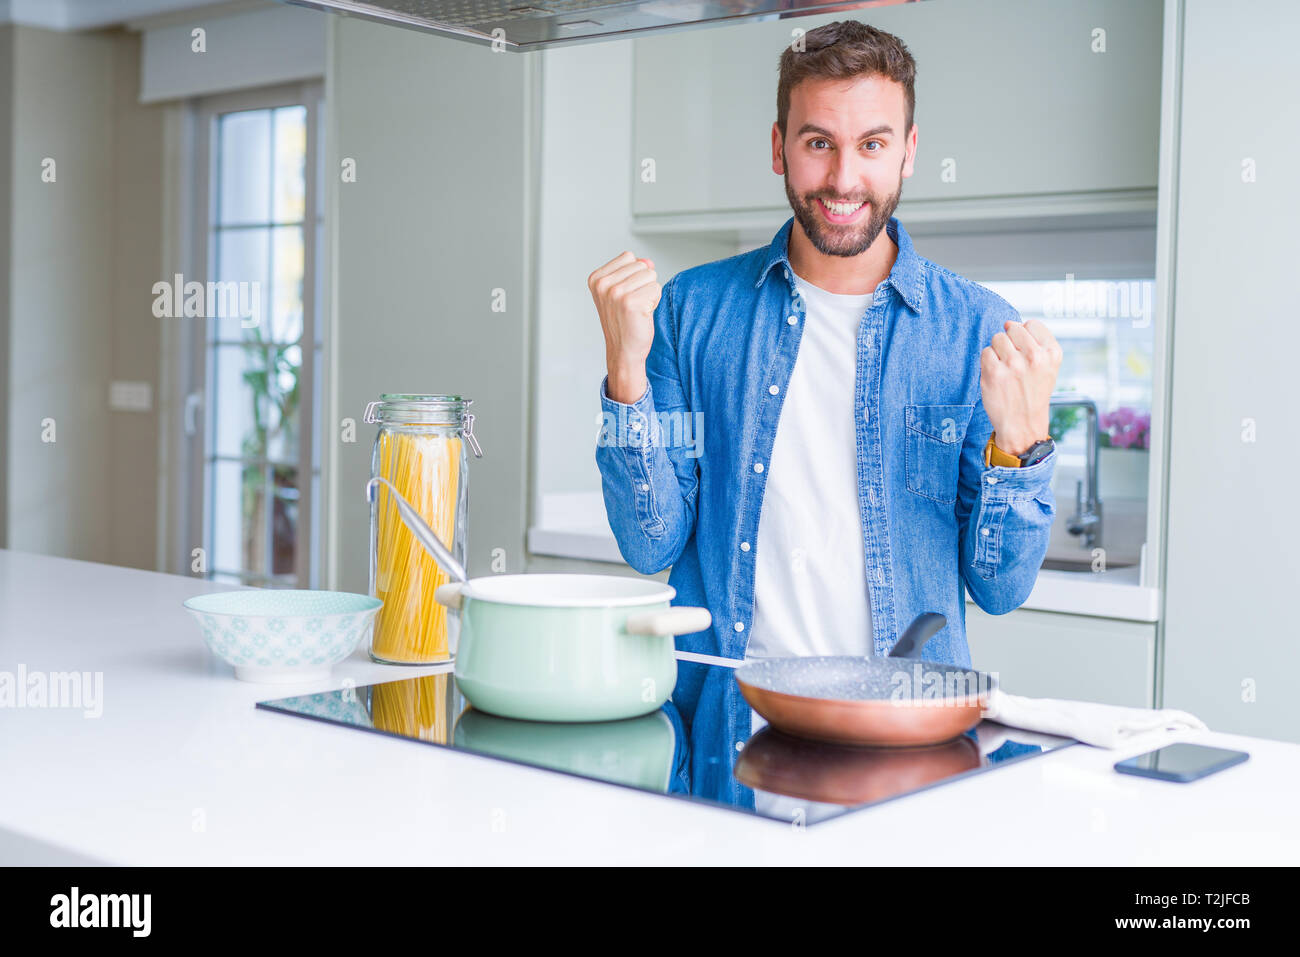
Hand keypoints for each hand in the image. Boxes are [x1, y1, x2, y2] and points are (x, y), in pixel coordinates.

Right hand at [588, 252, 660, 402]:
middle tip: (633, 305)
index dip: (634, 276)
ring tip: (638, 309)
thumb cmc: (624, 322)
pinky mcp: (630, 303)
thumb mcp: (623, 290)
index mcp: (596, 279)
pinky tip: (642, 315)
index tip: (624, 296)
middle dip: (643, 284)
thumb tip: (648, 262)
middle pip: (641, 265)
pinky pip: (656, 289)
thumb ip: (634, 271)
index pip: (629, 257)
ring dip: (649, 294)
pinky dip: (654, 302)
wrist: (623, 351)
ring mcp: (615, 293)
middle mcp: (603, 285)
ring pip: (650, 276)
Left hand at [980, 318, 1061, 456]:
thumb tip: (1009, 322)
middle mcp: (1035, 357)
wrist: (1023, 424)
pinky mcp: (994, 373)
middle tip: (1014, 362)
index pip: (1032, 324)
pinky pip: (985, 352)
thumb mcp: (1048, 366)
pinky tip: (997, 375)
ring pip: (997, 338)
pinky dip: (988, 362)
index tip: (1026, 352)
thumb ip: (1035, 341)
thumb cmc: (1033, 392)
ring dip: (998, 351)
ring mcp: (1013, 364)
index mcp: (1052, 353)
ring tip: (1006, 369)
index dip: (1025, 335)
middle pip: (1012, 328)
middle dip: (1010, 341)